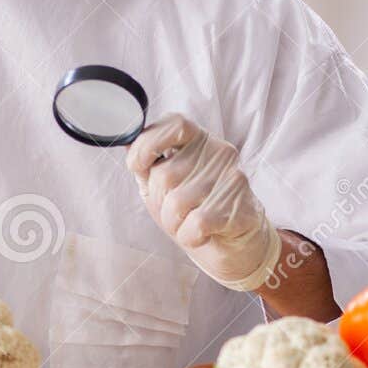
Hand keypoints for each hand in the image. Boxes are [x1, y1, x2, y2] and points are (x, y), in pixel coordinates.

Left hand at [125, 113, 280, 291]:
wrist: (235, 243)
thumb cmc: (196, 209)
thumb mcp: (166, 184)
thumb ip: (147, 163)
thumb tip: (126, 141)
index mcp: (200, 140)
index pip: (174, 124)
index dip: (148, 144)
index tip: (137, 166)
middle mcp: (219, 152)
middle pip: (165, 174)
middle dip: (159, 203)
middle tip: (174, 213)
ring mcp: (232, 178)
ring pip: (177, 203)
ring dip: (174, 224)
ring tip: (188, 224)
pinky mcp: (241, 206)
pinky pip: (196, 224)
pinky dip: (189, 237)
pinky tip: (201, 235)